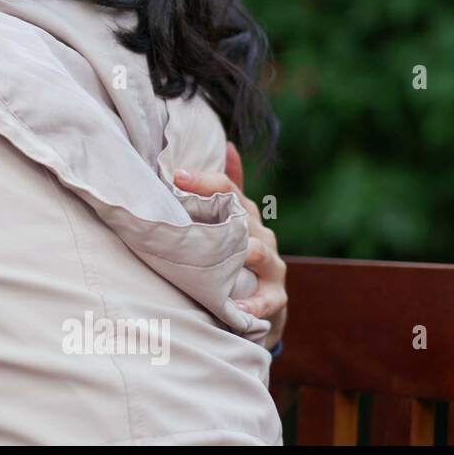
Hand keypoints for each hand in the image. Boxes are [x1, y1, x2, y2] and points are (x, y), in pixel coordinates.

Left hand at [174, 142, 287, 350]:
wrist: (261, 307)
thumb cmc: (236, 259)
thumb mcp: (230, 223)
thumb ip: (225, 189)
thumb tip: (227, 145)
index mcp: (245, 216)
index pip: (228, 190)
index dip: (205, 181)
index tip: (177, 175)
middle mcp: (262, 235)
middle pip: (243, 217)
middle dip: (219, 212)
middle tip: (188, 210)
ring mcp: (272, 266)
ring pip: (258, 252)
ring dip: (237, 255)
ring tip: (214, 260)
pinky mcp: (276, 298)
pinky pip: (267, 300)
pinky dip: (252, 305)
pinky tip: (236, 309)